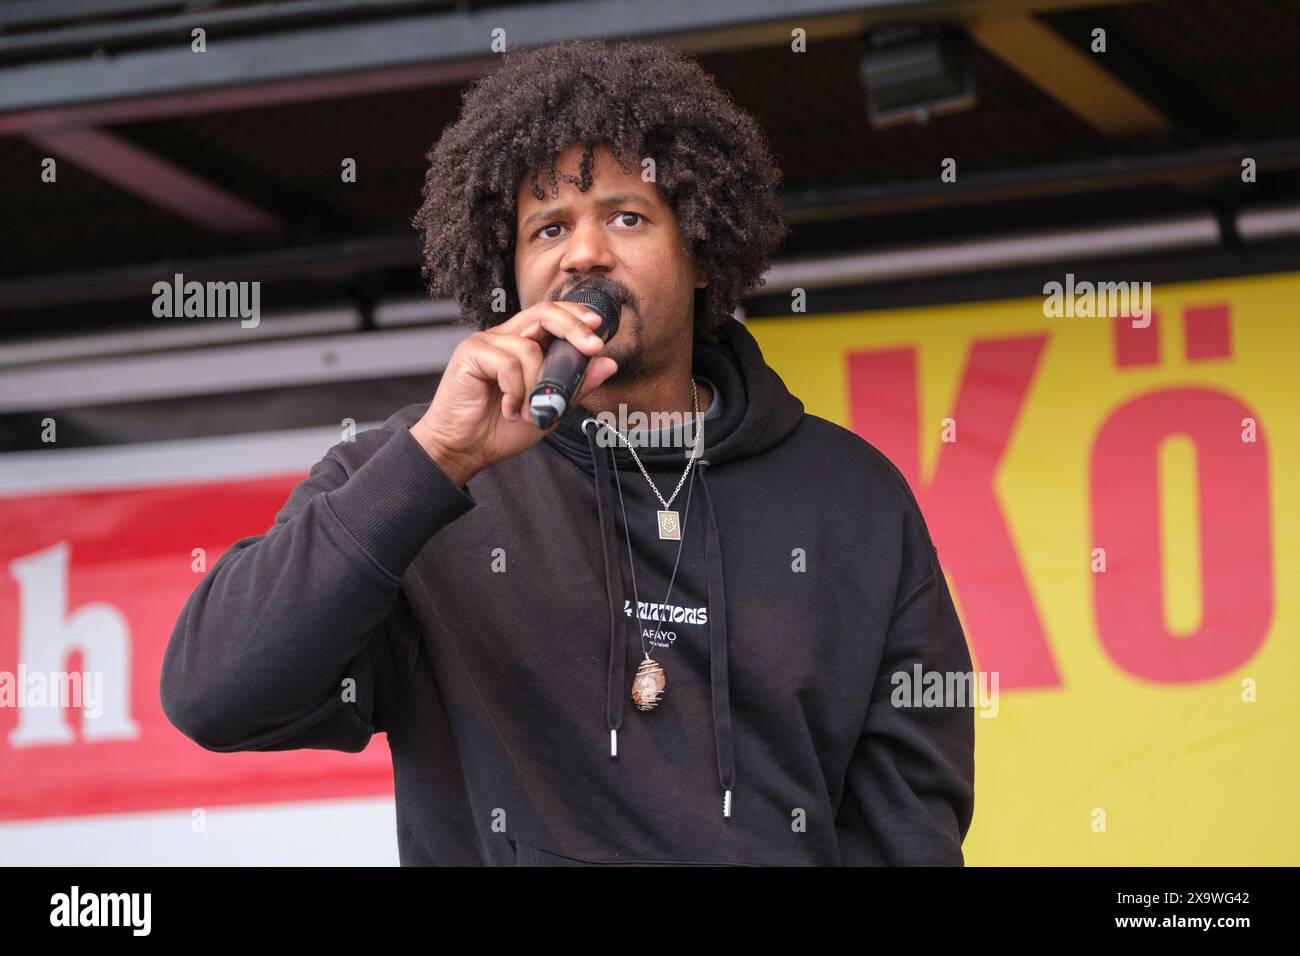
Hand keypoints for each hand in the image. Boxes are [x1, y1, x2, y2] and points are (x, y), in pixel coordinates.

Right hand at [409, 301, 617, 484]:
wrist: (464, 450)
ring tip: (528, 412)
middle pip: (544, 313)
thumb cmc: (500, 429)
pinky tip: (509, 410)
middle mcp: (505, 337)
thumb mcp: (550, 408)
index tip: (601, 328)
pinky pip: (508, 364)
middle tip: (593, 347)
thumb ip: (576, 385)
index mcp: (523, 344)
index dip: (578, 317)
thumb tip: (608, 363)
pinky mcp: (471, 353)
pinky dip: (515, 392)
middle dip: (573, 327)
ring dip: (537, 386)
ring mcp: (486, 342)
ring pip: (529, 348)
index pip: (554, 316)